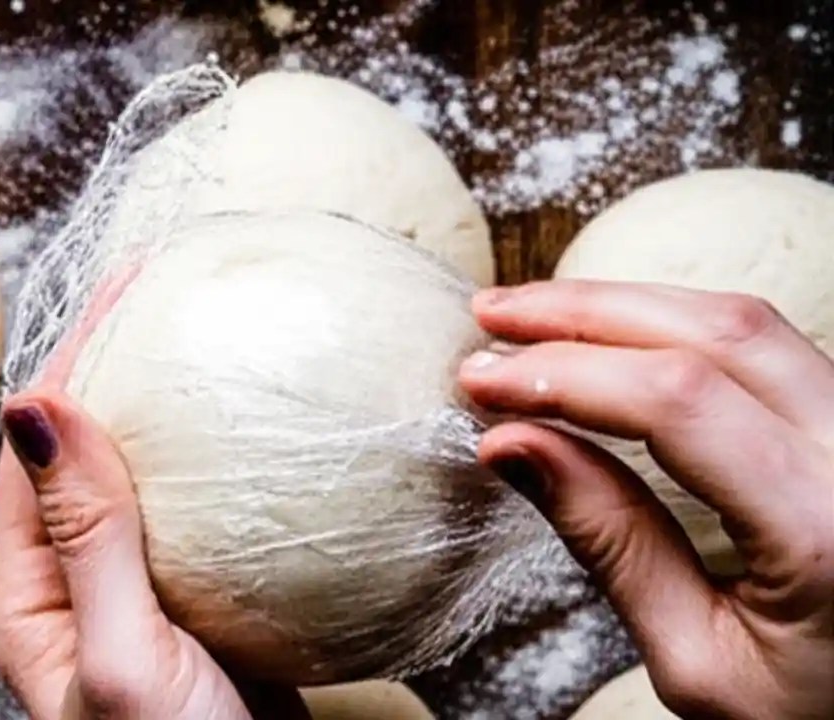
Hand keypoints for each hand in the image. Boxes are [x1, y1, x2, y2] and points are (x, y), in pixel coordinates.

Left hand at [0, 276, 309, 719]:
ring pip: (158, 484)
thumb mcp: (128, 659)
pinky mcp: (213, 618)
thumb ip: (87, 536)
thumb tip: (32, 405)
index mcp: (36, 602)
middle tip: (178, 287)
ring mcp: (150, 604)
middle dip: (127, 365)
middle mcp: (83, 596)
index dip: (76, 357)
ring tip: (224, 337)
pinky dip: (240, 472)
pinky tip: (282, 440)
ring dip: (182, 410)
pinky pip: (217, 526)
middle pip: (95, 453)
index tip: (127, 284)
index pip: (39, 451)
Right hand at [457, 280, 833, 719]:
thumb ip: (611, 544)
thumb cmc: (811, 714)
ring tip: (535, 315)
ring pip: (746, 321)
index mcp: (823, 531)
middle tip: (492, 316)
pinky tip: (613, 332)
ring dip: (627, 304)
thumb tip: (511, 444)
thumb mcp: (700, 663)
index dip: (565, 375)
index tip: (481, 381)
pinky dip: (675, 323)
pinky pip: (769, 342)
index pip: (679, 402)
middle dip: (585, 312)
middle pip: (716, 333)